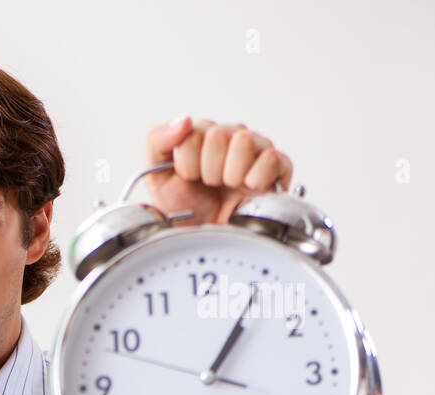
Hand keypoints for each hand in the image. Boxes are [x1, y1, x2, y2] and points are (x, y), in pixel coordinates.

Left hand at [143, 116, 292, 224]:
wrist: (206, 235)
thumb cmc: (185, 206)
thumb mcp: (157, 175)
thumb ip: (158, 140)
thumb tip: (184, 120)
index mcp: (202, 132)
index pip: (191, 133)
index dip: (187, 165)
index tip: (189, 179)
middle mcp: (231, 134)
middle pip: (217, 136)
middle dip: (208, 171)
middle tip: (209, 185)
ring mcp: (256, 147)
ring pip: (243, 142)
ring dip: (230, 175)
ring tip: (227, 187)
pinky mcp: (278, 164)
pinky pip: (271, 158)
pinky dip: (256, 179)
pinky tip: (248, 189)